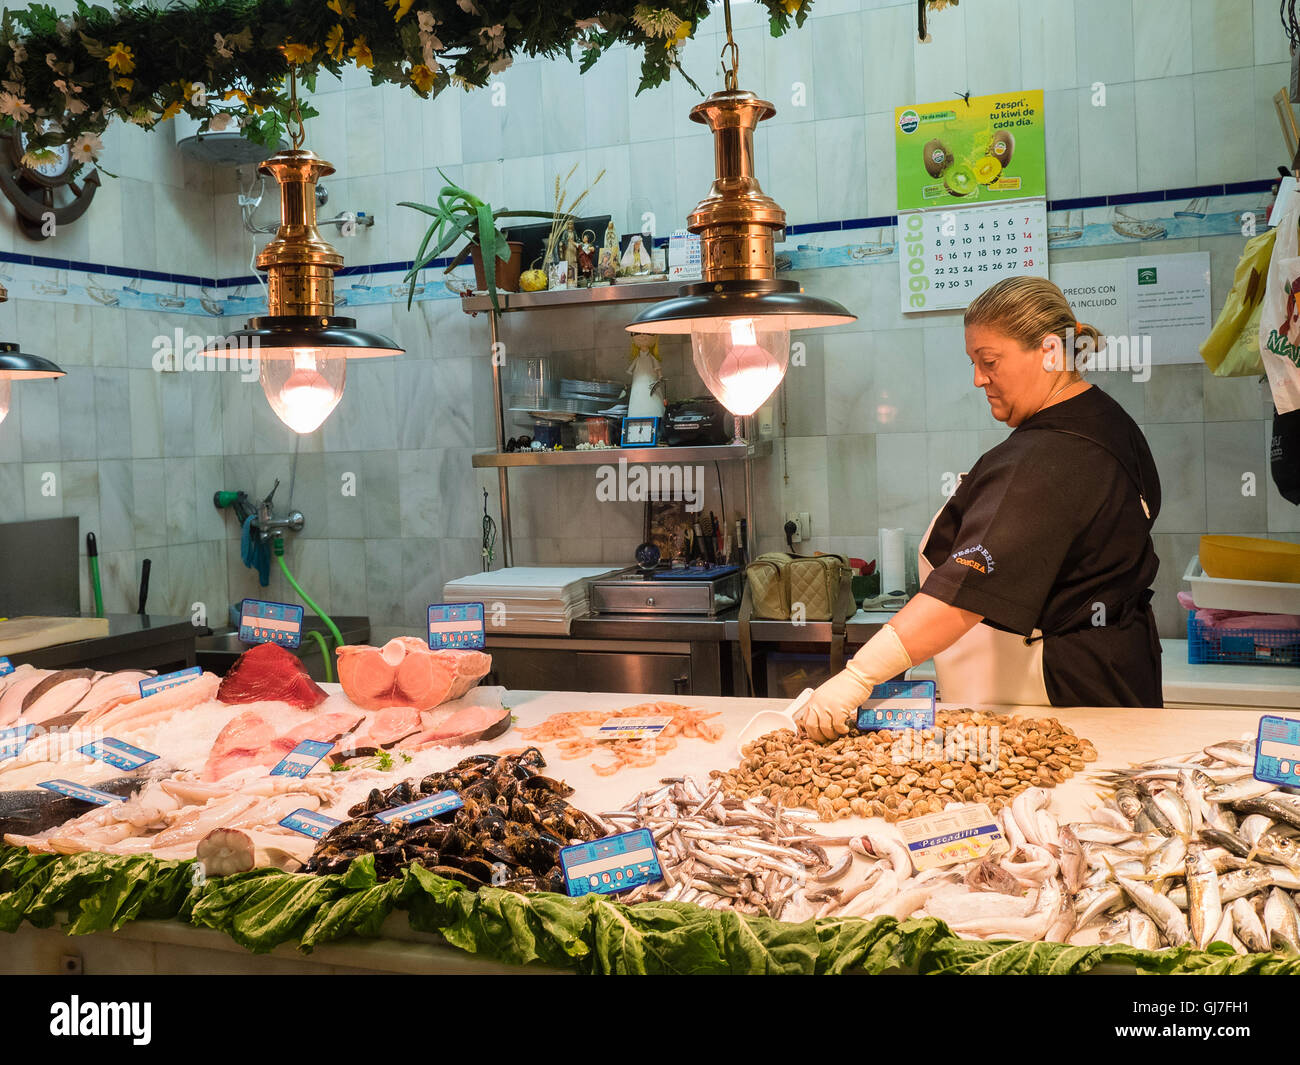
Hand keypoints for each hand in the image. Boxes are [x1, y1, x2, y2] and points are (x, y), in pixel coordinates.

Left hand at [793, 625, 914, 743]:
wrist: (857, 676)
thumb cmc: (846, 684)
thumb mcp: (828, 694)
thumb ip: (823, 705)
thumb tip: (822, 721)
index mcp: (814, 699)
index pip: (805, 720)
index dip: (811, 731)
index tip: (818, 736)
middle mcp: (817, 702)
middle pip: (811, 727)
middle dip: (819, 737)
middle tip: (827, 739)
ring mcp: (827, 706)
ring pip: (824, 729)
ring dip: (831, 735)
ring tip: (838, 734)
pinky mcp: (838, 709)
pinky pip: (837, 726)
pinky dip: (841, 730)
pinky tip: (844, 729)